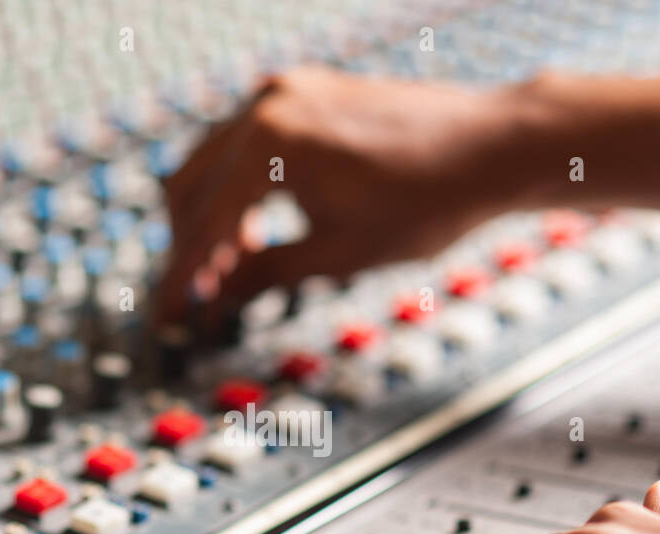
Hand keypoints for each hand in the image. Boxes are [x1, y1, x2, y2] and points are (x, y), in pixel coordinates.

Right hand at [155, 67, 546, 327]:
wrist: (492, 147)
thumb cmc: (427, 201)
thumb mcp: (338, 255)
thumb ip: (264, 273)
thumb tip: (216, 296)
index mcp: (269, 143)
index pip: (203, 224)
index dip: (181, 279)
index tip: (168, 316)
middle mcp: (268, 104)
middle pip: (189, 185)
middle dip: (188, 246)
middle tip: (195, 299)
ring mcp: (286, 91)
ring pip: (211, 160)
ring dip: (210, 216)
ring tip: (229, 269)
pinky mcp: (306, 92)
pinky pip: (244, 141)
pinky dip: (238, 185)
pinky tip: (255, 226)